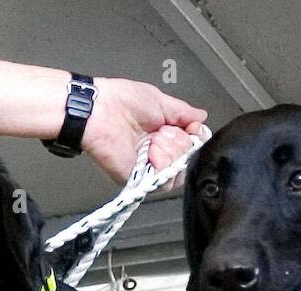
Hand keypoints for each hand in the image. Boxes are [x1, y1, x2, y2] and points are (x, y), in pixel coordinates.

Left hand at [82, 78, 206, 183]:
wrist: (99, 111)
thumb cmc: (120, 101)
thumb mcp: (161, 101)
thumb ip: (184, 112)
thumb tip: (201, 117)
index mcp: (162, 132)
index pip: (191, 144)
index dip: (196, 136)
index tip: (192, 127)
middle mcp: (157, 151)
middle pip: (188, 159)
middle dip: (182, 142)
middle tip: (165, 131)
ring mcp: (149, 166)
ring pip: (180, 172)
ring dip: (173, 152)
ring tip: (156, 138)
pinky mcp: (140, 179)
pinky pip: (165, 180)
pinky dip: (163, 163)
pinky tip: (152, 150)